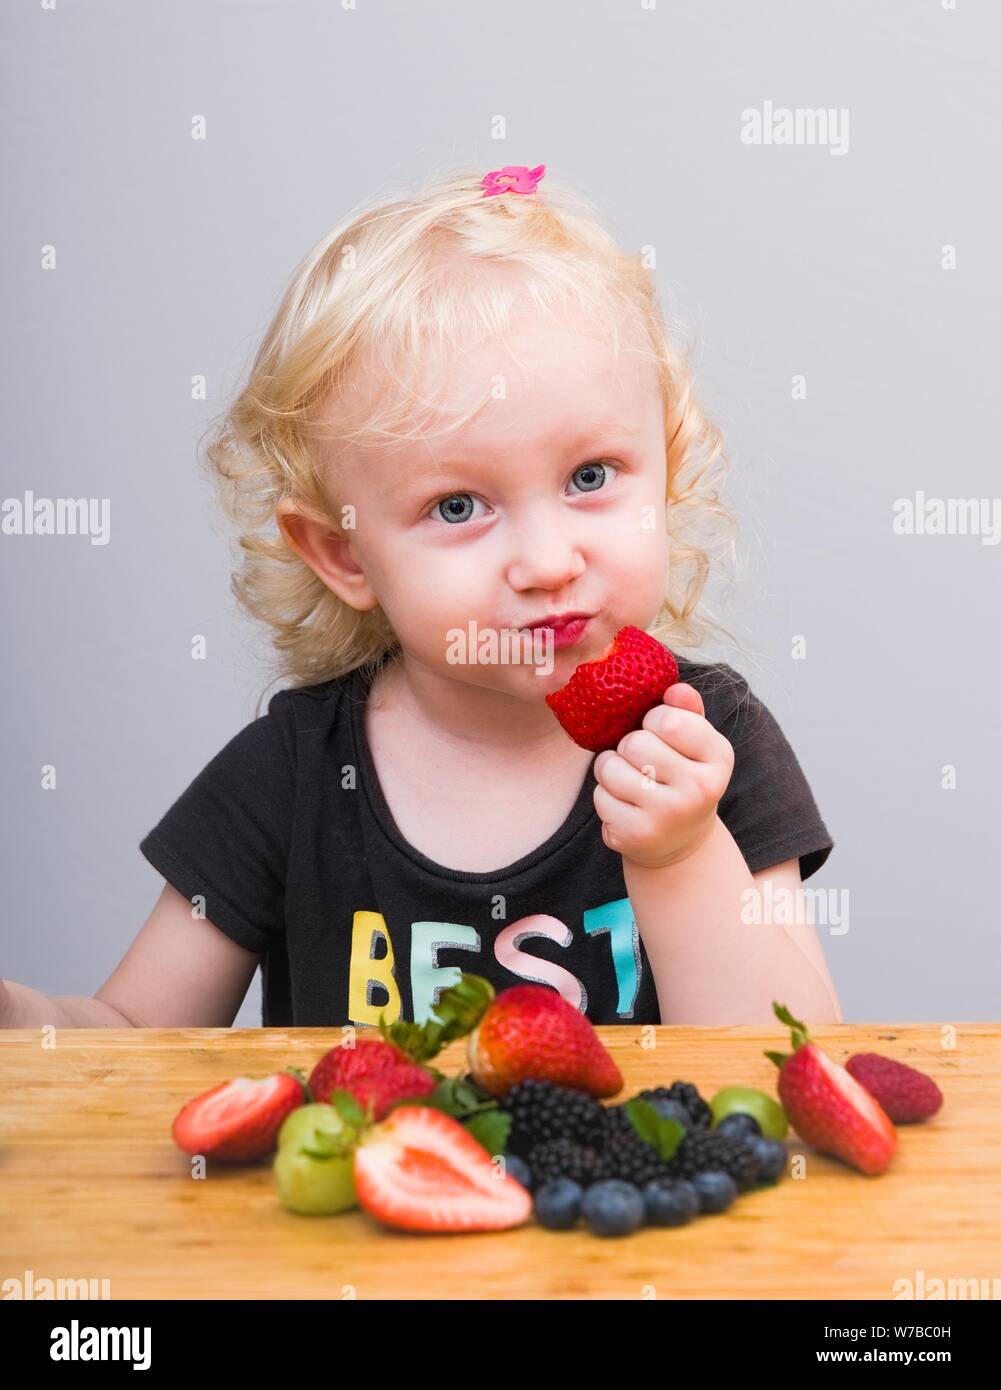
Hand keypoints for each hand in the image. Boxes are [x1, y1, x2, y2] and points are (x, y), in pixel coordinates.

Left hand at [592, 682, 734, 868]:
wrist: (679, 841)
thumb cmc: (682, 776)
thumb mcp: (695, 743)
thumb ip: (686, 710)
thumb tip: (674, 689)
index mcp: (719, 757)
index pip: (668, 719)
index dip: (654, 720)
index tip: (660, 732)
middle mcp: (699, 789)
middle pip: (635, 743)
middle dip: (629, 746)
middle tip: (642, 761)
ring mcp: (668, 815)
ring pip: (610, 767)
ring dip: (611, 768)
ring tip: (630, 780)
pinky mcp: (636, 835)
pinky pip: (600, 796)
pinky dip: (605, 796)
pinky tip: (625, 805)